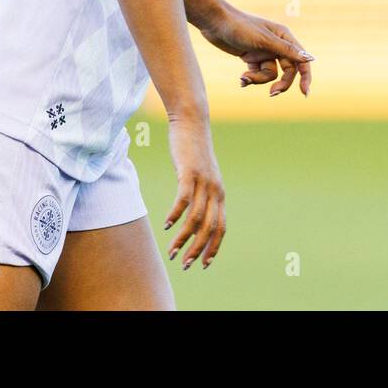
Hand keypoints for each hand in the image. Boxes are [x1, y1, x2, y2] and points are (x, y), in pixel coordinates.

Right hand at [164, 114, 224, 270]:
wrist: (192, 122)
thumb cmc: (194, 152)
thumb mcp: (201, 176)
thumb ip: (200, 194)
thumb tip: (193, 214)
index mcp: (220, 194)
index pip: (221, 228)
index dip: (213, 247)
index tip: (204, 265)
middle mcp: (215, 190)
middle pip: (209, 228)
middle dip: (197, 250)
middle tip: (183, 265)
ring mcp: (204, 181)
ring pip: (196, 218)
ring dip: (183, 239)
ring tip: (171, 251)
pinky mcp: (189, 172)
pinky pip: (184, 199)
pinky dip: (175, 215)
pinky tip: (166, 225)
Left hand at [200, 6, 314, 96]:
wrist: (215, 22)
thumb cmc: (240, 27)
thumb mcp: (264, 40)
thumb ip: (286, 51)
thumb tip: (310, 59)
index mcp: (284, 37)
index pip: (301, 60)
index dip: (305, 77)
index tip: (304, 93)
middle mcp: (277, 45)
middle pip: (287, 71)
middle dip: (280, 83)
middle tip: (272, 93)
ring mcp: (264, 52)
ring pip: (270, 74)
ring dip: (258, 79)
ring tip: (244, 77)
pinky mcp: (251, 58)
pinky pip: (257, 74)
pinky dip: (250, 78)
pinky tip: (241, 79)